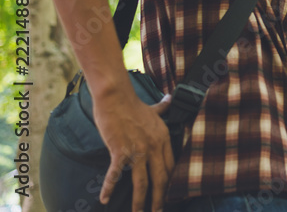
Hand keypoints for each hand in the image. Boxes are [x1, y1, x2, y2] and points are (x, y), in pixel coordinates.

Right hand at [92, 88, 173, 211]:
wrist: (117, 97)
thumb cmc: (133, 103)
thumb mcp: (154, 108)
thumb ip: (163, 107)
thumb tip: (169, 98)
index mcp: (164, 138)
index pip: (171, 165)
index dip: (170, 182)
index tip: (168, 194)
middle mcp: (154, 146)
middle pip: (160, 178)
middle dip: (159, 198)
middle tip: (158, 211)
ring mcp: (138, 150)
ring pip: (142, 182)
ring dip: (140, 201)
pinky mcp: (120, 150)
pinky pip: (115, 174)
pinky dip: (109, 188)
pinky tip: (104, 199)